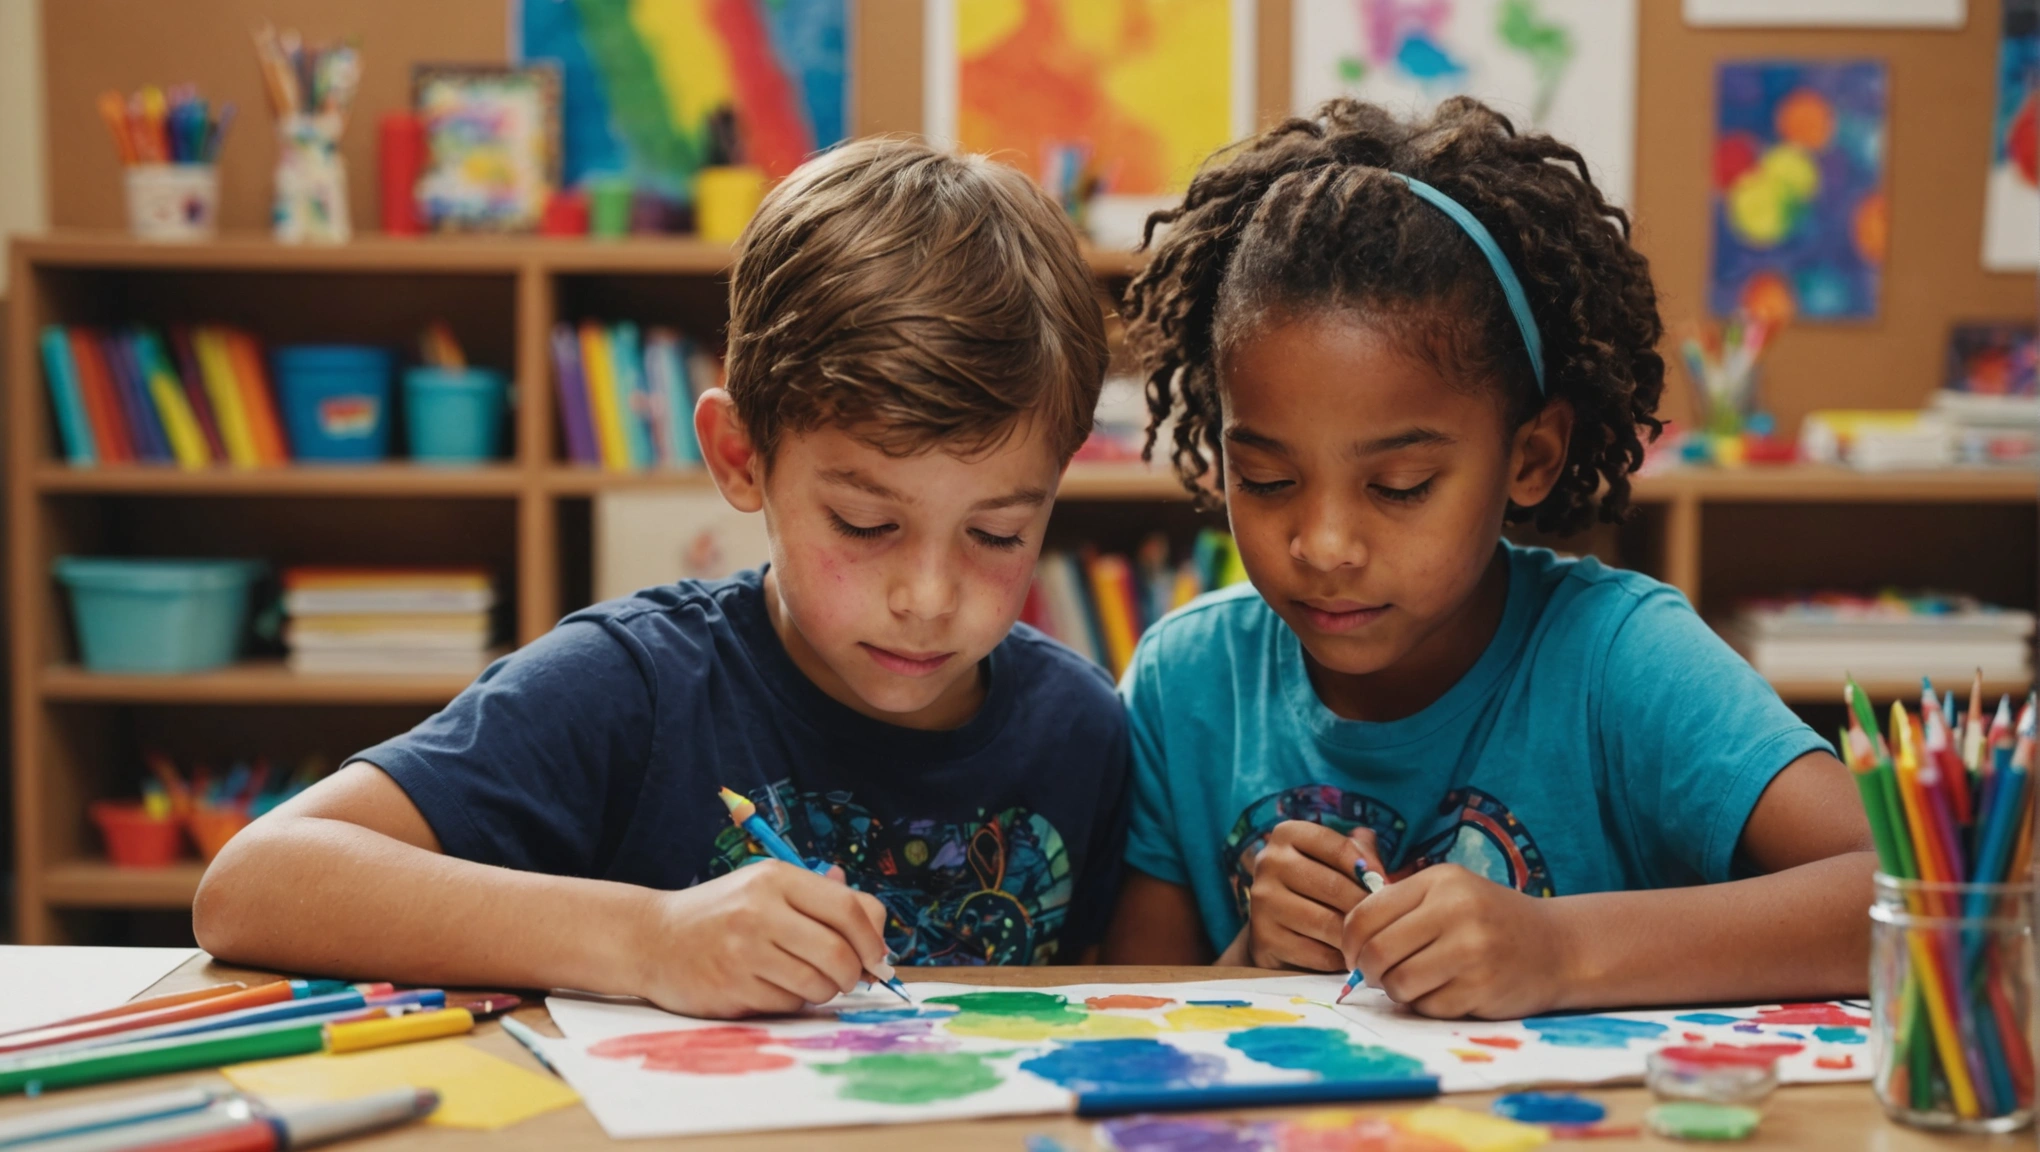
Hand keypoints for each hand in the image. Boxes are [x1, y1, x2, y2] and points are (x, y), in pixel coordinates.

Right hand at [634, 861, 893, 1017]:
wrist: (653, 938)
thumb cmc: (722, 914)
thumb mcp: (768, 889)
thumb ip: (823, 901)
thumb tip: (878, 929)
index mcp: (775, 879)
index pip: (848, 908)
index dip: (873, 939)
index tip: (878, 957)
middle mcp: (759, 911)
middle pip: (839, 952)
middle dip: (854, 973)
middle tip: (849, 978)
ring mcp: (743, 951)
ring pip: (817, 984)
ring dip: (824, 990)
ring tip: (806, 979)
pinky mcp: (732, 987)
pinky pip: (788, 1004)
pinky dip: (792, 1002)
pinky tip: (771, 986)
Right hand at [1243, 820, 1383, 970]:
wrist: (1276, 927)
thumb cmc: (1317, 886)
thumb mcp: (1335, 859)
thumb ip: (1361, 853)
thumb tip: (1382, 878)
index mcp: (1287, 834)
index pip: (1339, 847)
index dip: (1370, 868)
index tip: (1388, 886)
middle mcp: (1268, 862)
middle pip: (1334, 886)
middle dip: (1365, 906)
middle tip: (1387, 919)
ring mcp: (1262, 901)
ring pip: (1327, 923)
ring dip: (1355, 935)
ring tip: (1371, 938)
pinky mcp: (1263, 938)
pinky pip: (1316, 952)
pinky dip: (1338, 958)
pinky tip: (1347, 955)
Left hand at [1342, 863, 1572, 1018]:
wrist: (1558, 947)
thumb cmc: (1491, 919)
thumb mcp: (1449, 890)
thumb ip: (1400, 903)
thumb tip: (1345, 937)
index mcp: (1439, 881)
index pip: (1365, 914)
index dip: (1349, 942)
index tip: (1355, 954)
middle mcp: (1455, 911)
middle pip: (1377, 953)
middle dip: (1369, 971)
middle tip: (1379, 976)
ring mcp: (1471, 951)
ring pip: (1399, 984)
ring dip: (1398, 991)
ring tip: (1415, 982)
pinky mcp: (1483, 988)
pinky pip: (1429, 1007)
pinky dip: (1428, 1005)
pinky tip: (1447, 991)